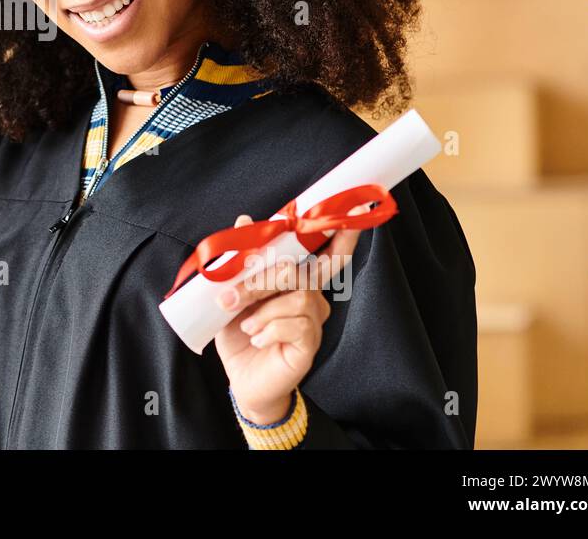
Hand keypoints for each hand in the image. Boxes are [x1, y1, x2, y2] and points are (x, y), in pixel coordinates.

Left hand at [213, 214, 361, 423]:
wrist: (242, 376)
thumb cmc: (241, 332)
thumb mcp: (233, 292)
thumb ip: (241, 259)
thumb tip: (245, 219)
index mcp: (296, 280)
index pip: (323, 252)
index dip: (341, 232)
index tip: (356, 212)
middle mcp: (311, 296)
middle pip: (300, 271)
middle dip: (261, 279)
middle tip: (231, 297)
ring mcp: (314, 319)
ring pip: (297, 297)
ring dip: (262, 309)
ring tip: (246, 324)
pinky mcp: (311, 342)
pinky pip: (295, 324)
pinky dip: (269, 329)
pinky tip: (258, 339)